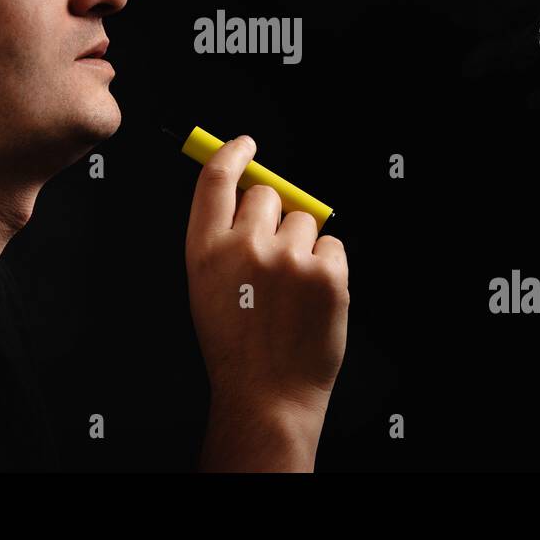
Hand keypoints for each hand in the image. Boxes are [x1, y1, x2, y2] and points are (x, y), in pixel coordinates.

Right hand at [184, 135, 349, 469]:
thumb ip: (222, 236)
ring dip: (303, 244)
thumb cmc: (236, 342)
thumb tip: (249, 187)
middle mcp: (245, 247)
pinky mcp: (327, 273)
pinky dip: (328, 266)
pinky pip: (333, 244)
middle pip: (268, 193)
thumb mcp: (207, 285)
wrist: (267, 395)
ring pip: (305, 220)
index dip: (231, 154)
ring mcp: (289, 259)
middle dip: (274, 214)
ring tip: (291, 291)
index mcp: (206, 250)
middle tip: (273, 257)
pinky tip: (312, 299)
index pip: (216, 179)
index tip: (245, 145)